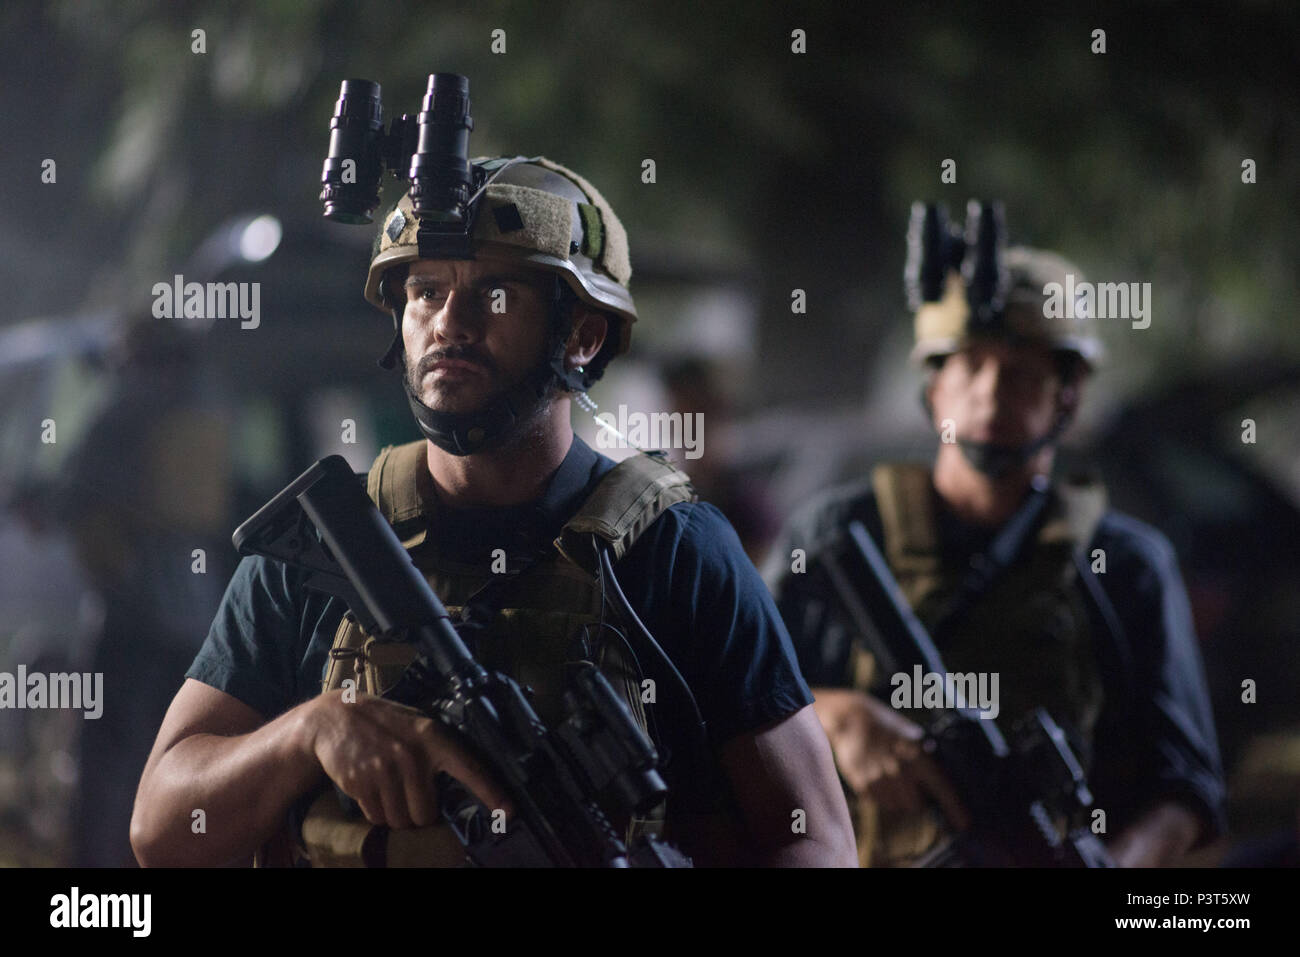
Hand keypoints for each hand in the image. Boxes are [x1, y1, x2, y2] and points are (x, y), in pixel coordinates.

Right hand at [303, 690, 512, 829]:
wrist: (334, 717)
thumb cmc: (384, 724)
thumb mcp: (416, 725)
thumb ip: (439, 751)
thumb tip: (468, 784)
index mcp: (433, 737)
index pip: (470, 768)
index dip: (491, 792)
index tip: (509, 811)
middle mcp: (412, 754)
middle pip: (426, 814)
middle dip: (418, 813)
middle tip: (408, 794)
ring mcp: (385, 769)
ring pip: (401, 820)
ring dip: (395, 814)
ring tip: (387, 788)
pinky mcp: (361, 783)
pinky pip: (377, 818)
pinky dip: (375, 812)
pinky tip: (371, 788)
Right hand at [812, 687, 968, 829]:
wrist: (851, 719)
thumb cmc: (886, 726)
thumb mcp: (912, 736)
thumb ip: (927, 758)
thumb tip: (946, 782)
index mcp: (917, 755)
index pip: (941, 788)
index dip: (954, 808)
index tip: (964, 824)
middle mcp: (900, 770)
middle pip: (916, 805)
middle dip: (917, 799)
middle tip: (912, 784)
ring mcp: (879, 779)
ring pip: (897, 805)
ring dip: (898, 797)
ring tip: (892, 777)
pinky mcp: (862, 784)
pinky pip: (879, 802)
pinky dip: (881, 794)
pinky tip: (877, 775)